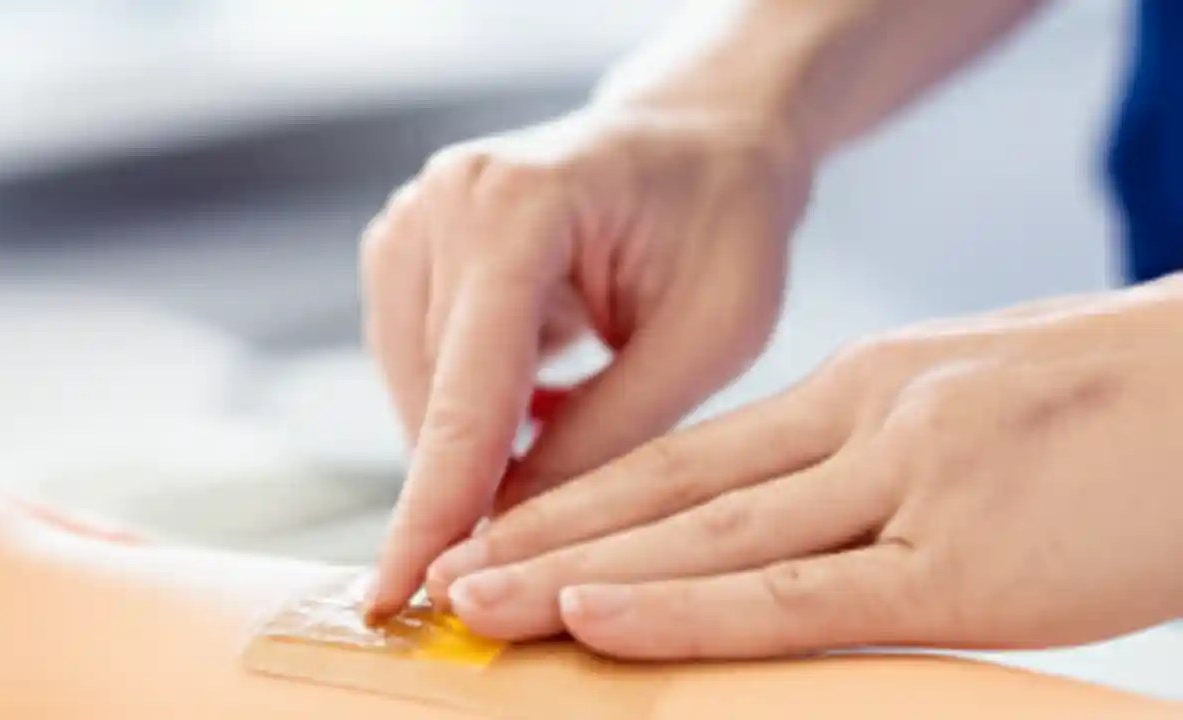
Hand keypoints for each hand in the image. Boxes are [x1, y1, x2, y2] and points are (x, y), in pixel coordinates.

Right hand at [363, 106, 811, 615]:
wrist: (696, 142)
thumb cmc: (722, 224)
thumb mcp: (704, 341)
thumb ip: (606, 443)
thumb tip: (507, 540)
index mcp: (519, 207)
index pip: (467, 390)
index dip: (434, 508)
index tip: (393, 598)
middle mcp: (443, 202)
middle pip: (433, 400)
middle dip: (475, 485)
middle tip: (554, 532)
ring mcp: (412, 219)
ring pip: (418, 396)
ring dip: (480, 441)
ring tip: (577, 406)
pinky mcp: (405, 249)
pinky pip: (418, 370)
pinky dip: (472, 406)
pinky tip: (543, 388)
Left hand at [429, 278, 1182, 658]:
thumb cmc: (1106, 411)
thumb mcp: (962, 411)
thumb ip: (873, 461)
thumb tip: (799, 517)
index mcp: (858, 392)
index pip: (691, 452)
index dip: (587, 495)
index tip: (508, 529)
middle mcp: (858, 426)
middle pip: (669, 492)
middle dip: (550, 536)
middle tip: (448, 571)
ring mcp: (902, 486)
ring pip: (706, 539)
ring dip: (580, 572)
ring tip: (480, 599)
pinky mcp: (958, 562)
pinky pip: (793, 592)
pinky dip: (686, 608)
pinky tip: (598, 616)